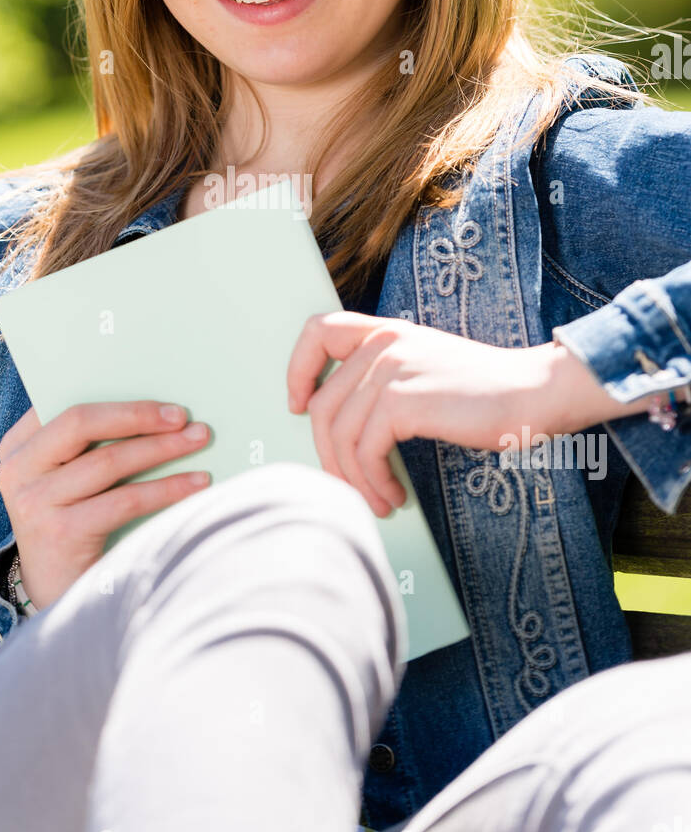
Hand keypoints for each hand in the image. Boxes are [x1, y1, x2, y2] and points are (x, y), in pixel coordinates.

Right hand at [0, 401, 210, 608]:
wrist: (52, 593)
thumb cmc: (71, 523)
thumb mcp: (66, 480)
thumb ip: (88, 446)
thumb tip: (156, 412)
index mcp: (18, 446)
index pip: (68, 407)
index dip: (119, 402)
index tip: (164, 403)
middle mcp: (18, 470)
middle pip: (81, 424)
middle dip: (138, 416)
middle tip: (183, 416)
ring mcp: (34, 502)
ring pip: (108, 462)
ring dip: (161, 448)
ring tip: (198, 441)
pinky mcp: (60, 533)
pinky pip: (124, 500)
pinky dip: (166, 488)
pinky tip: (196, 483)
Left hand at [286, 313, 633, 517]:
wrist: (534, 393)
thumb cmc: (486, 393)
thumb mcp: (426, 369)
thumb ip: (387, 379)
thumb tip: (344, 426)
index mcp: (386, 331)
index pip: (319, 331)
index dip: (298, 369)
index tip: (297, 405)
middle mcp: (383, 343)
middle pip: (322, 405)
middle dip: (330, 455)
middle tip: (351, 485)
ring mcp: (391, 369)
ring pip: (340, 434)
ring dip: (355, 479)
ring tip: (379, 501)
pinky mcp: (403, 401)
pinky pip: (365, 450)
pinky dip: (373, 481)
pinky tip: (392, 496)